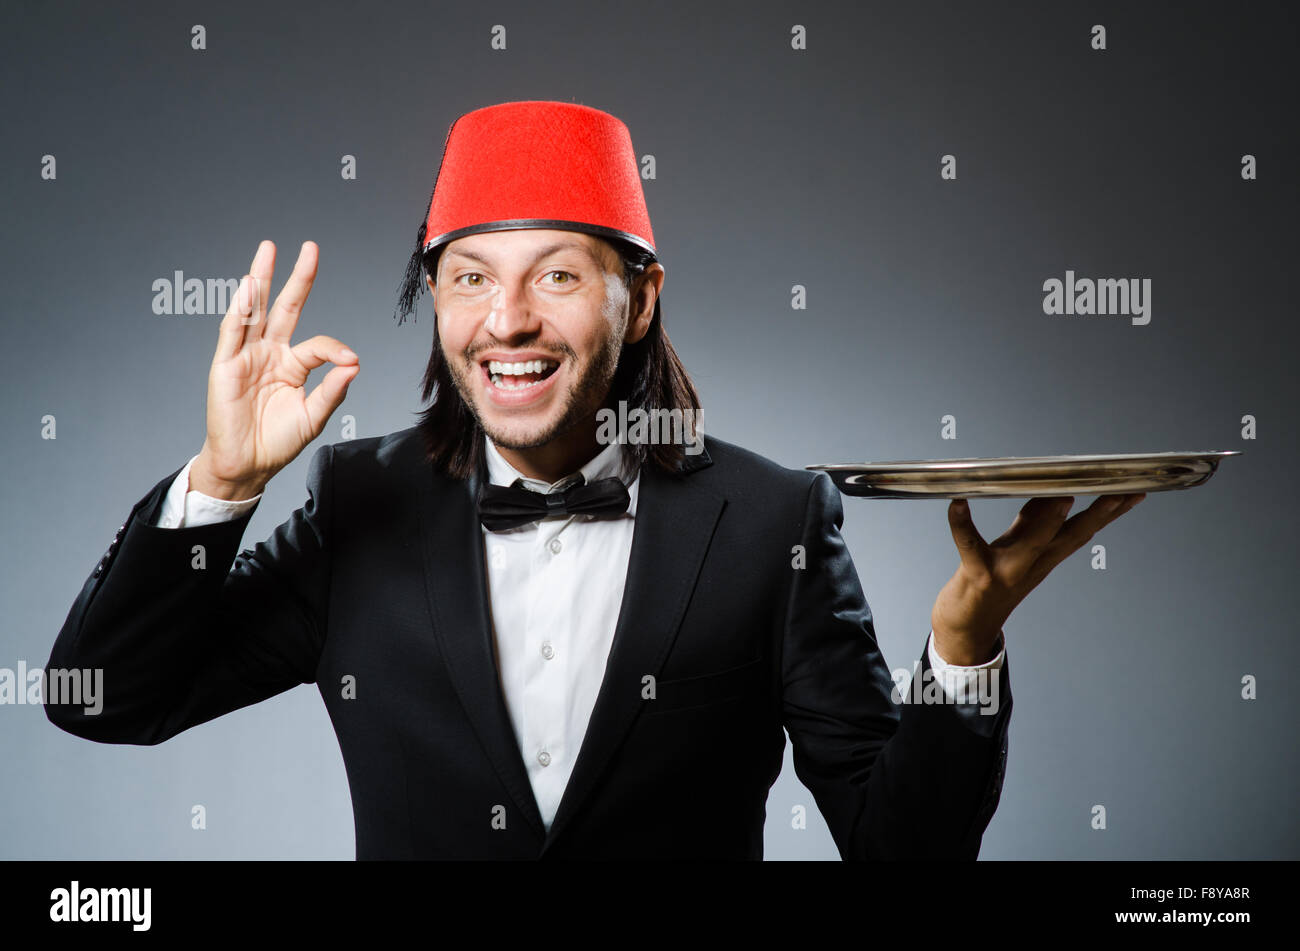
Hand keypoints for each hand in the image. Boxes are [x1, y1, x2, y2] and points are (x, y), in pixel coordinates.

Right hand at [191, 240, 359, 499]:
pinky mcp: (226, 365)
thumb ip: (332, 391)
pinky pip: (232, 332)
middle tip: (310, 248)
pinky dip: (240, 309)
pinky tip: (248, 287)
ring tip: (268, 251)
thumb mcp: (313, 417)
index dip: (334, 349)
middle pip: (285, 308)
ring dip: (260, 280)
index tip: (350, 361)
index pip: (316, 345)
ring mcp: (247, 356)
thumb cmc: (278, 442)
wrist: (247, 465)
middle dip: (297, 278)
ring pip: (254, 311)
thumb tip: (353, 365)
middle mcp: (270, 354)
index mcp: (293, 365)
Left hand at [930, 493, 1145, 664]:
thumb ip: (1034, 521)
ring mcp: (1006, 571)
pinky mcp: (976, 574)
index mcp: (1046, 557)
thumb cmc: (992, 580)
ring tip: (1061, 496)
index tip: (1134, 491)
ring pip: (1031, 545)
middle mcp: (1032, 564)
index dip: (1110, 513)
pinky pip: (968, 545)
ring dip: (1047, 521)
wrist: (966, 627)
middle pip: (1069, 538)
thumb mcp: (1019, 548)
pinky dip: (962, 524)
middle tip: (1118, 492)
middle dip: (1096, 515)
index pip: (1083, 531)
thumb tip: (1056, 492)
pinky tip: (957, 503)